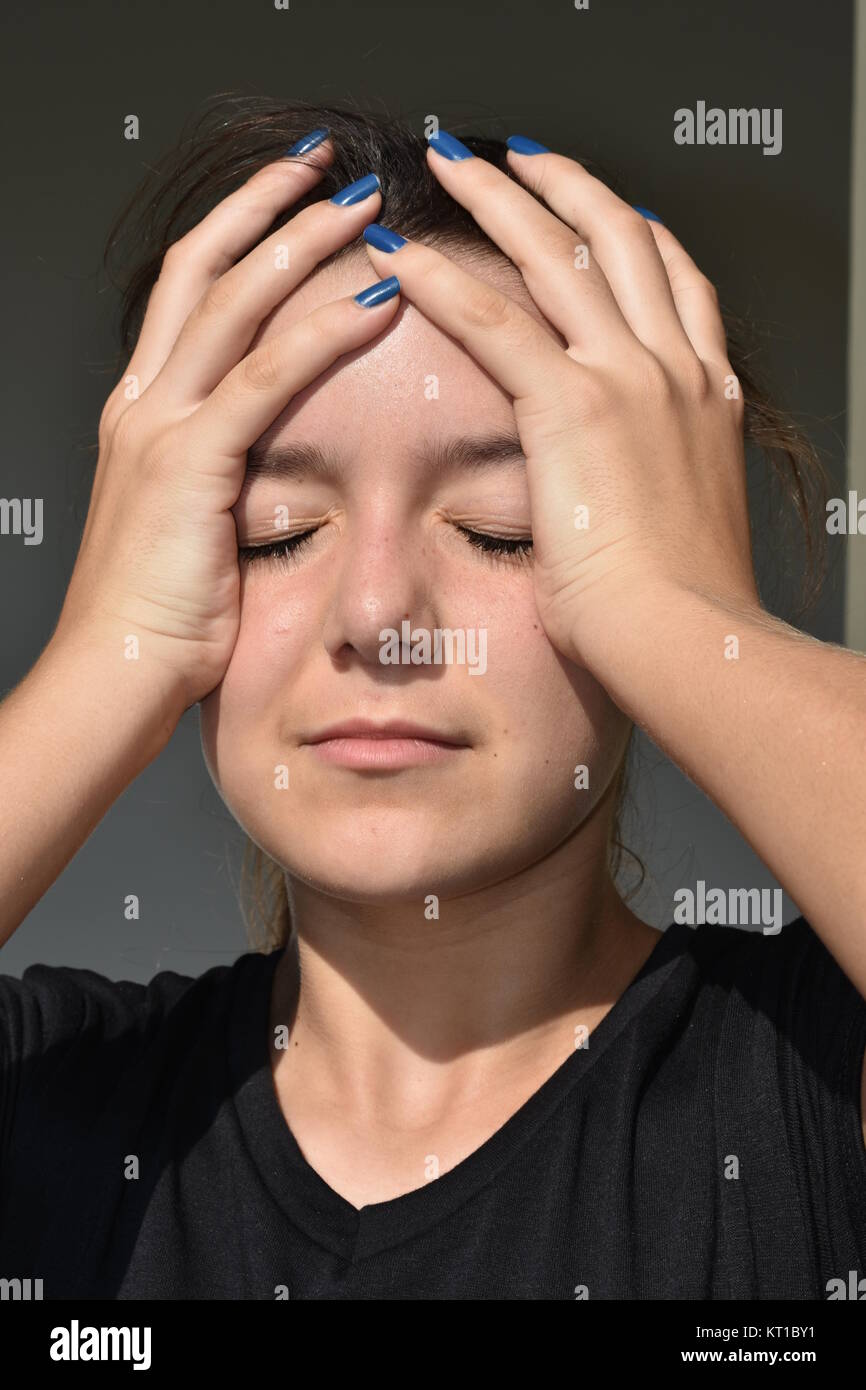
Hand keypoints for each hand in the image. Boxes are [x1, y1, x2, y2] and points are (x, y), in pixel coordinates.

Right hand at [55, 144, 398, 711]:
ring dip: (302, 244)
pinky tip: (375, 301)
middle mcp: (144, 401)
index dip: (242, 236)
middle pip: (203, 269)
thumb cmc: (159, 621)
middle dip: (269, 207)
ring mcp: (160, 427)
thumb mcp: (194, 529)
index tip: (295, 200)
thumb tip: (277, 465)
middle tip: (331, 166)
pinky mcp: (187, 465)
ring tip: (364, 208)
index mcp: (146, 412)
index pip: (191, 293)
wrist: (112, 676)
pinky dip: (321, 335)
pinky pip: (262, 380)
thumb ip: (227, 480)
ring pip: (232, 302)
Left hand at [361, 133, 760, 667]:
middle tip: (512, 153)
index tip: (602, 203)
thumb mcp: (680, 527)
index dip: (634, 230)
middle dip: (563, 184)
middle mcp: (673, 369)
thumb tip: (621, 493)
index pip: (673, 281)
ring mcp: (629, 378)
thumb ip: (652, 484)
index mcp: (703, 396)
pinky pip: (496, 320)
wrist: (684, 639)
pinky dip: (442, 280)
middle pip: (619, 238)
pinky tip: (399, 256)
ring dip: (498, 197)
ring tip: (448, 165)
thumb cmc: (676, 612)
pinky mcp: (574, 406)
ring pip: (557, 254)